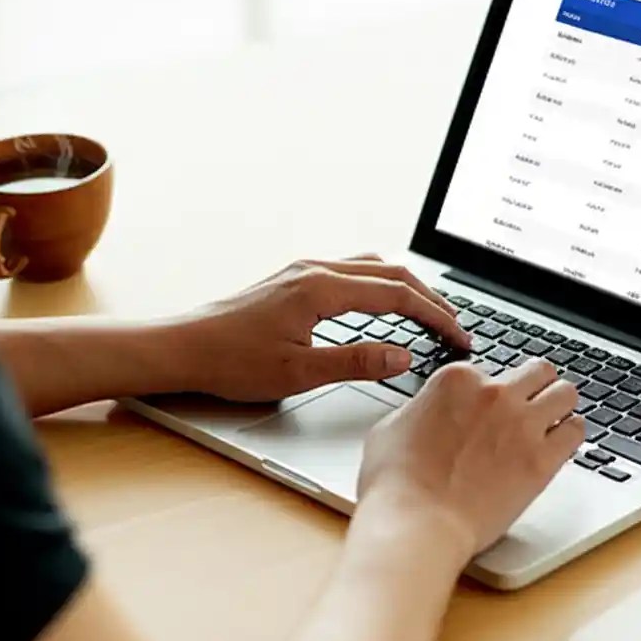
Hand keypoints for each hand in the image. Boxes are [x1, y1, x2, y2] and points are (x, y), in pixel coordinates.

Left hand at [176, 256, 469, 401]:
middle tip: (455, 328)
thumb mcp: (299, 372)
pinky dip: (381, 286)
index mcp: (321, 289)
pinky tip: (384, 305)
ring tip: (429, 314)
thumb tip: (403, 355)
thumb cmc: (231, 362)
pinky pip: (352, 271)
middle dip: (430, 300)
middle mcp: (316, 270)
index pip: (397, 296)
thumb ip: (357, 361)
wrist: (182, 348)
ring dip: (406, 288)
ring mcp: (304, 270)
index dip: (435, 316)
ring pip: (373, 268)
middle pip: (392, 274)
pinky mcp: (295, 279)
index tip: (458, 336)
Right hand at [356, 359, 585, 555]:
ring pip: (566, 392)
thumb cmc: (397, 483)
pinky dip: (570, 435)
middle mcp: (495, 394)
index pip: (492, 370)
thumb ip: (421, 408)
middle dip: (535, 386)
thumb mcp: (392, 426)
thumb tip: (428, 411)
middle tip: (530, 405)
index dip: (491, 392)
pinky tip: (559, 445)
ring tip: (552, 422)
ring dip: (560, 405)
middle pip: (538, 370)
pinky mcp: (542, 459)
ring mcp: (522, 425)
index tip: (489, 409)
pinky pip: (576, 431)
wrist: (417, 523)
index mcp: (457, 380)